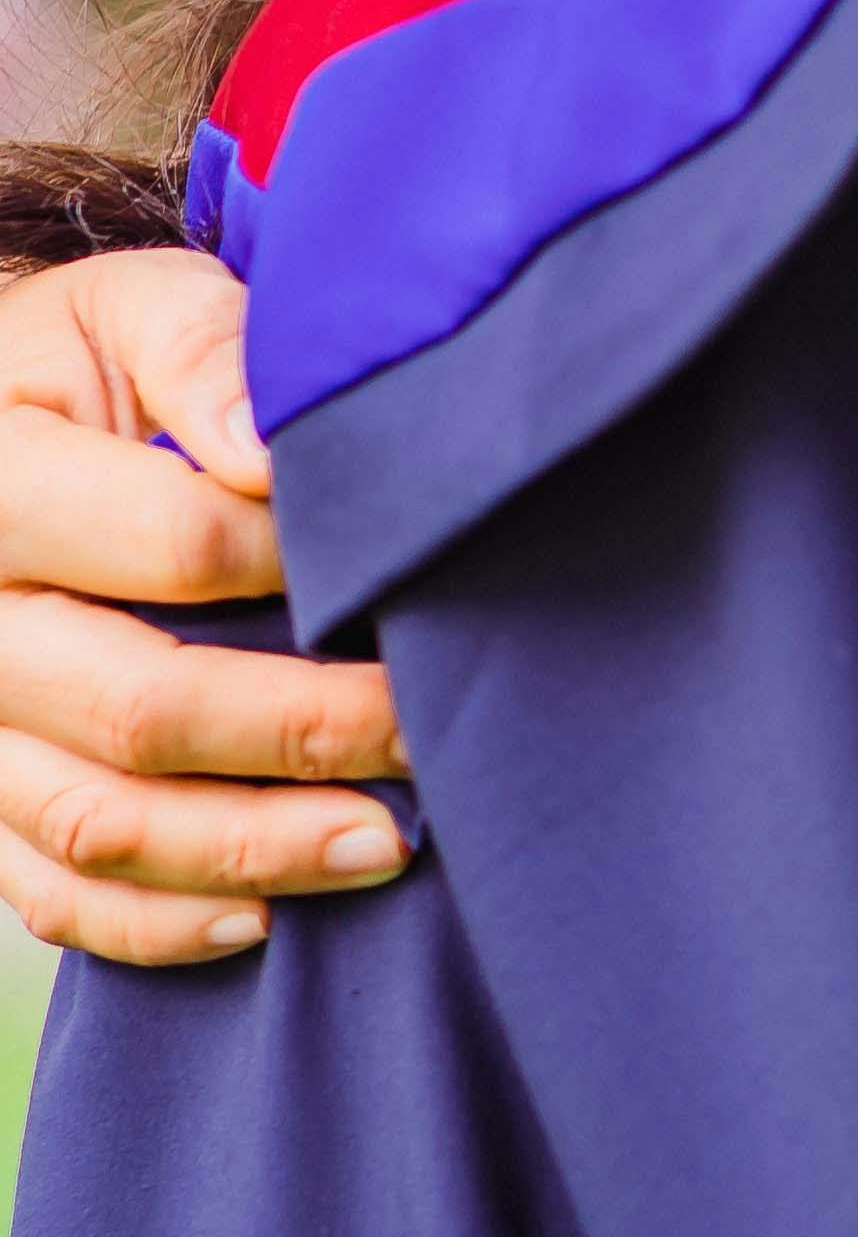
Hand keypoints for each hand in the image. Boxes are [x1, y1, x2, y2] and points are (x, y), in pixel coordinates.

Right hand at [0, 250, 406, 967]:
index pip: (172, 546)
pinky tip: (266, 919)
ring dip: (252, 852)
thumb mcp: (134, 310)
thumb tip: (273, 461)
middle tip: (429, 740)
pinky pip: (48, 895)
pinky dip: (157, 926)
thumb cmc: (88, 366)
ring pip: (96, 826)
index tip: (409, 573)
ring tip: (387, 846)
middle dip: (305, 735)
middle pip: (139, 710)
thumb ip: (208, 355)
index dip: (302, 567)